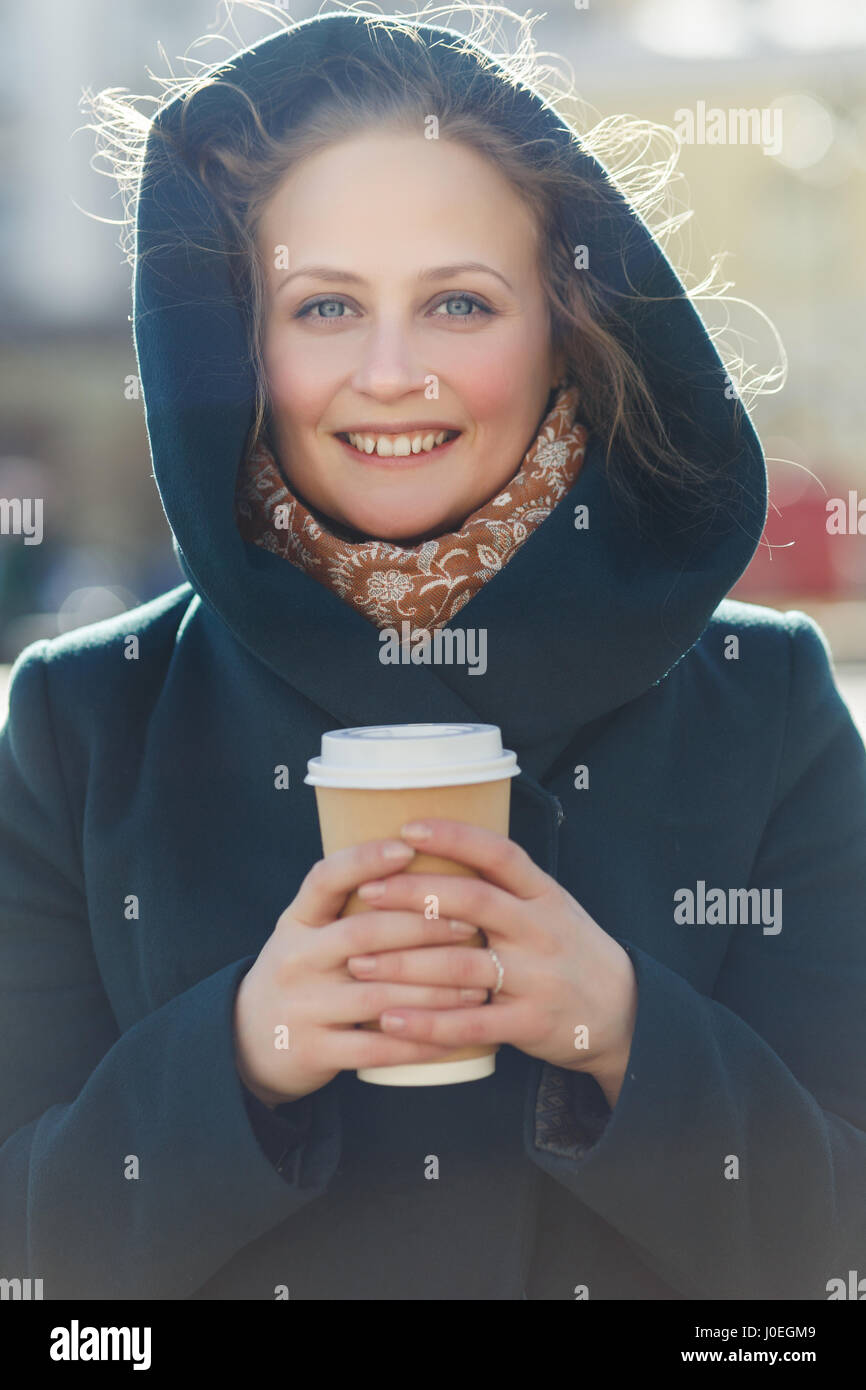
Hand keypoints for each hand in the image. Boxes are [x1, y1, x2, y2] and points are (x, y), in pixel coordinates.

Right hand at [233, 837, 491, 1106]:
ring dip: (435, 990)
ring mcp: (302, 1007)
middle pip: (363, 934)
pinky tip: (454, 1035)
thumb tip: (424, 859)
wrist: (249, 1041)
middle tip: (471, 924)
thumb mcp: (307, 932)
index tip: (407, 848)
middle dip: (424, 927)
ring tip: (477, 984)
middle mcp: (295, 959)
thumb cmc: (302, 973)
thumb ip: (348, 904)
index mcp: (296, 922)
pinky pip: (376, 1048)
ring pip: (378, 995)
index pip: (324, 879)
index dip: (364, 860)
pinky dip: (419, 1042)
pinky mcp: (313, 1051)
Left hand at [344, 818, 637, 1097]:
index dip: (454, 837)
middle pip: (473, 902)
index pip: (499, 854)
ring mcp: (538, 978)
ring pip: (462, 965)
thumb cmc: (569, 950)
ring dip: (404, 963)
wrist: (625, 1012)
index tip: (408, 828)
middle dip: (414, 895)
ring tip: (357, 961)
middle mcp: (541, 930)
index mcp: (544, 894)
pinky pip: (471, 1024)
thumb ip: (503, 886)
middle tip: (366, 893)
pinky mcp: (530, 1023)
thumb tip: (434, 852)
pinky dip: (426, 1024)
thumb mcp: (550, 906)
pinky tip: (389, 1020)